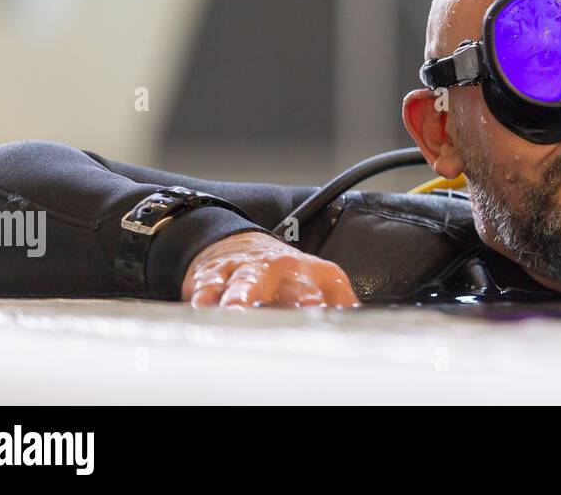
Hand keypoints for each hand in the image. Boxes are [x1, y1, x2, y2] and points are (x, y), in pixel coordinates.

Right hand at [181, 231, 359, 308]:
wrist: (239, 243)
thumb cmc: (283, 272)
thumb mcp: (319, 279)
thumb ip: (340, 299)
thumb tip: (360, 319)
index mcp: (307, 273)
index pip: (318, 290)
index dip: (321, 303)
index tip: (321, 314)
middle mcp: (278, 270)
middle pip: (283, 284)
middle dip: (287, 298)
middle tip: (287, 312)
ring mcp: (245, 271)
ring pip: (242, 284)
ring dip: (239, 298)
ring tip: (235, 311)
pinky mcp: (214, 275)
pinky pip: (207, 285)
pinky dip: (203, 296)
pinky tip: (201, 306)